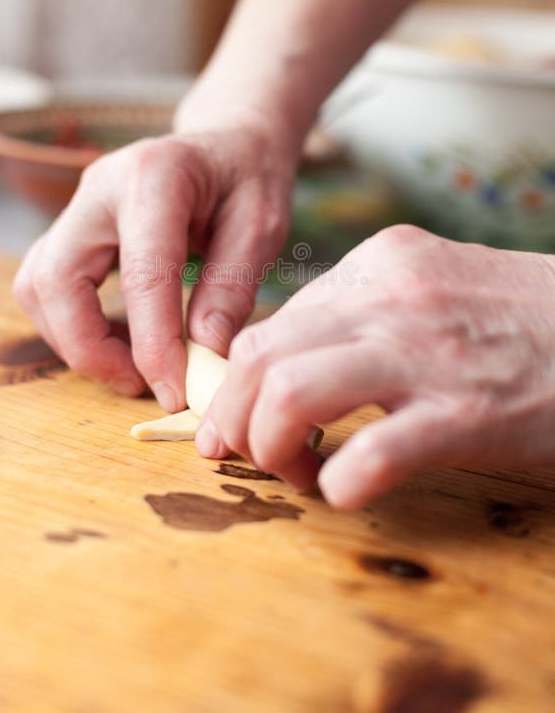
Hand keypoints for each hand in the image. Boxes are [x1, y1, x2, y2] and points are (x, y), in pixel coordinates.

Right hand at [13, 126, 292, 409]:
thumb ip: (233, 285)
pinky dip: (75, 325)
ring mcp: (79, 206)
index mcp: (155, 176)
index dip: (152, 341)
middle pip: (55, 278)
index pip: (141, 271)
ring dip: (75, 340)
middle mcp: (100, 187)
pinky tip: (124, 343)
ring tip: (135, 368)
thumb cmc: (249, 177)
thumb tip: (203, 351)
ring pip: (38, 285)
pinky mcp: (73, 228)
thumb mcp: (262, 226)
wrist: (226, 142)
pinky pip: (48, 286)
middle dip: (88, 347)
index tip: (173, 391)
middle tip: (141, 385)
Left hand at [197, 224, 554, 507]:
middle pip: (261, 357)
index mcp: (379, 263)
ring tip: (298, 472)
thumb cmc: (520, 319)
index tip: (237, 423)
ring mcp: (426, 352)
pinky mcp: (466, 412)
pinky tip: (347, 491)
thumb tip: (291, 364)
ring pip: (292, 395)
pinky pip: (370, 454)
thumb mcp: (433, 284)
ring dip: (271, 450)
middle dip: (234, 420)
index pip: (269, 325)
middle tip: (250, 456)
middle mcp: (391, 297)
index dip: (238, 386)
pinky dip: (340, 484)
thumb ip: (362, 312)